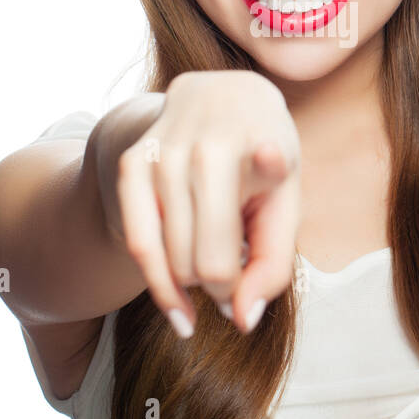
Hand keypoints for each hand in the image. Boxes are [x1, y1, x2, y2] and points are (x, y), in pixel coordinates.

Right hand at [110, 70, 300, 336]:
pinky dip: (161, 287)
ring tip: (214, 272)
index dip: (267, 160)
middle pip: (210, 261)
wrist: (221, 98)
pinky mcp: (132, 163)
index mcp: (262, 141)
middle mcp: (209, 144)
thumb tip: (241, 320)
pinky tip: (180, 306)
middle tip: (237, 274)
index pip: (262, 160)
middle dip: (227, 287)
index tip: (270, 154)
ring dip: (196, 285)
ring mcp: (165, 152)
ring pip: (173, 260)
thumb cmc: (264, 163)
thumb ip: (273, 266)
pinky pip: (139, 245)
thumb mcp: (286, 204)